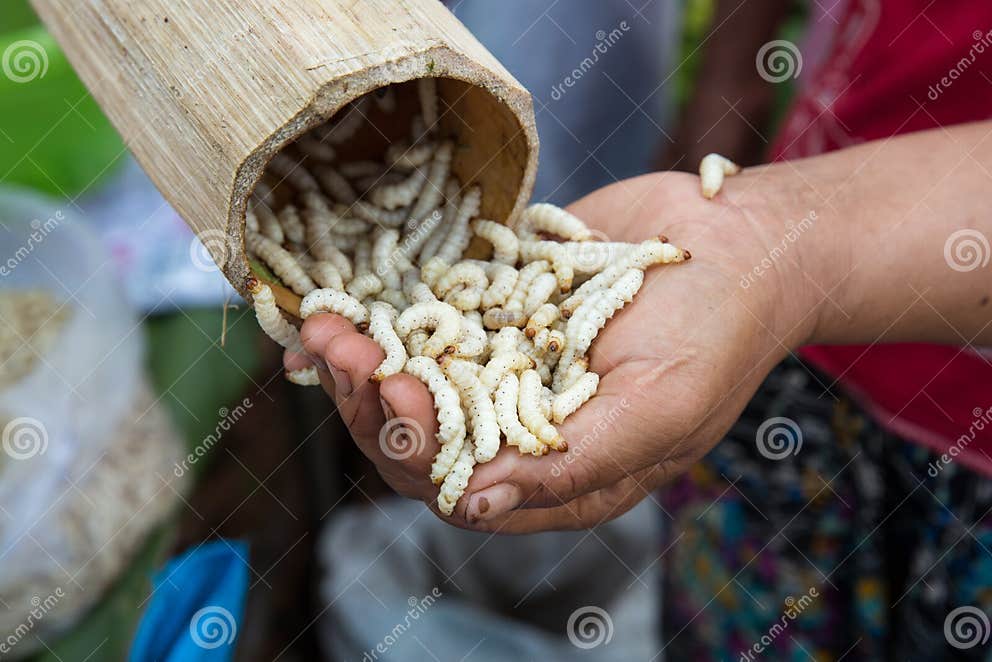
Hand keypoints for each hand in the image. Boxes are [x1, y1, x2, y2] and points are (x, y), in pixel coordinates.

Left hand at [286, 170, 813, 532]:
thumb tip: (471, 508)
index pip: (456, 483)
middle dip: (368, 399)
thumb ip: (572, 467)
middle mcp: (520, 422)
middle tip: (337, 349)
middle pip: (417, 434)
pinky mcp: (496, 309)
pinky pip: (426, 320)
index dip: (410, 448)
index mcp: (558, 470)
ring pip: (409, 376)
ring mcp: (504, 364)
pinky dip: (381, 313)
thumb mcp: (659, 410)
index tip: (392, 389)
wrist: (741, 241)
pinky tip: (341, 296)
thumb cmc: (718, 333)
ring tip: (321, 321)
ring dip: (361, 355)